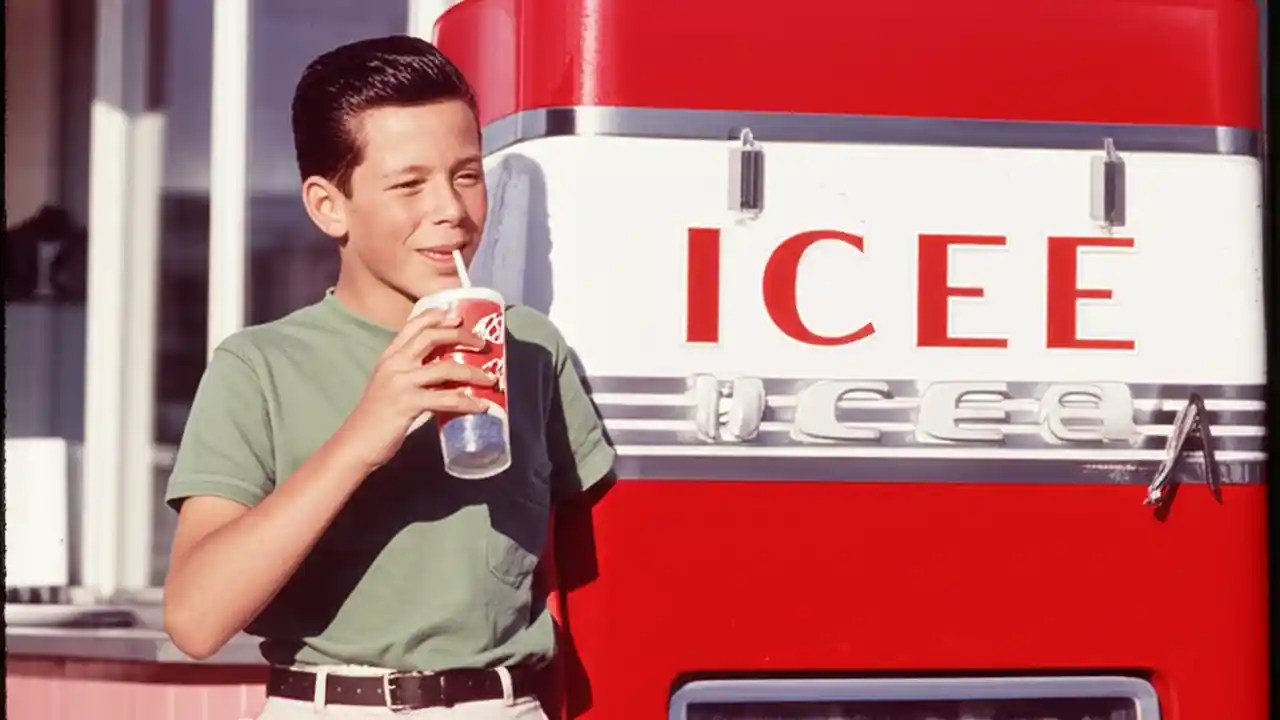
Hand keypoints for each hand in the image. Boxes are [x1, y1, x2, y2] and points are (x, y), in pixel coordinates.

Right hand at [333, 307, 497, 471]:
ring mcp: (401, 383)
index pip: (413, 325)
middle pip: (431, 337)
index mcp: (389, 356)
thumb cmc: (375, 417)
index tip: (458, 314)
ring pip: (445, 368)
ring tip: (490, 378)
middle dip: (461, 336)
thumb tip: (445, 372)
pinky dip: (468, 402)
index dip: (437, 316)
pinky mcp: (408, 404)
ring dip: (473, 372)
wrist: (356, 443)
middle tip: (482, 343)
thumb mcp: (388, 385)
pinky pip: (447, 399)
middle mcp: (394, 364)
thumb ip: (410, 373)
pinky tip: (481, 406)